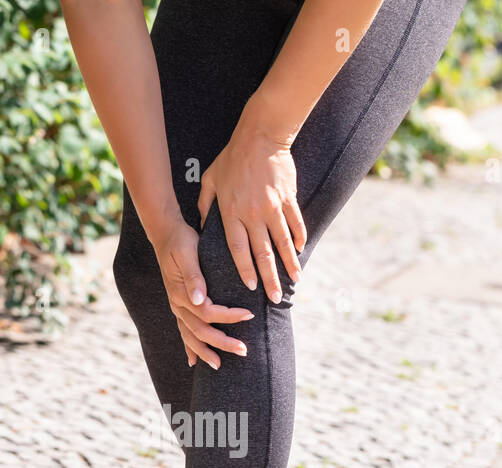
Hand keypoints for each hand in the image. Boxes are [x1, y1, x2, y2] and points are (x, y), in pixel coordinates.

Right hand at [149, 217, 252, 368]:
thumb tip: (199, 300)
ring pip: (190, 336)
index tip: (250, 314)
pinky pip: (183, 332)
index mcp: (181, 292)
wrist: (166, 234)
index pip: (208, 312)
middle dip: (223, 343)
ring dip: (205, 352)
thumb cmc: (181, 240)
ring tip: (220, 365)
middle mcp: (178, 304)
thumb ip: (194, 277)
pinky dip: (189, 348)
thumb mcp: (188, 252)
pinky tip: (194, 362)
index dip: (229, 316)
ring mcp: (176, 307)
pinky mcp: (178, 307)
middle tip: (244, 351)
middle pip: (201, 331)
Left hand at [197, 121, 306, 303]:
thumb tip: (201, 226)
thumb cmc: (232, 157)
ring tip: (295, 280)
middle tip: (275, 298)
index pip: (238, 250)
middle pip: (263, 253)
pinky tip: (300, 252)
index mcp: (232, 213)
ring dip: (289, 264)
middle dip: (269, 279)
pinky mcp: (288, 198)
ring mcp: (273, 207)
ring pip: (283, 243)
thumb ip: (205, 204)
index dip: (245, 271)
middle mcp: (253, 214)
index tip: (251, 287)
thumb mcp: (210, 179)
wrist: (261, 135)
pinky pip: (296, 223)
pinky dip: (299, 239)